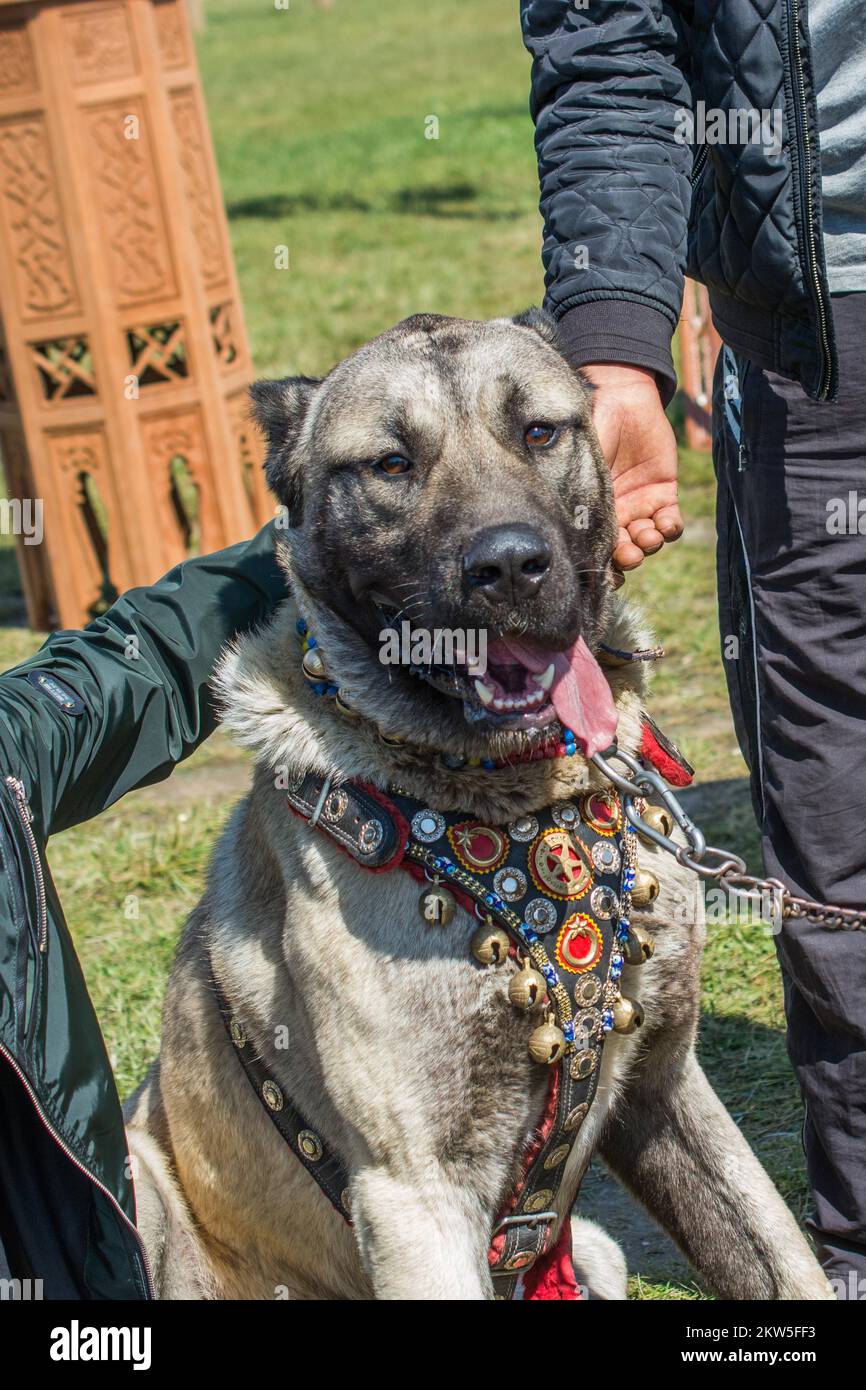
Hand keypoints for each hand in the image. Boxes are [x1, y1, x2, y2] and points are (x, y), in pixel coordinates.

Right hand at [582, 363, 682, 569]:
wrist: (621, 398)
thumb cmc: (593, 428)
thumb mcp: (578, 465)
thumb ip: (577, 496)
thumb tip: (569, 533)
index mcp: (592, 509)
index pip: (596, 546)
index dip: (602, 564)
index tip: (605, 571)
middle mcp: (616, 513)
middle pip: (623, 550)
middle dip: (628, 558)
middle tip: (629, 554)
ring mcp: (640, 505)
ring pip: (647, 540)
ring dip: (648, 544)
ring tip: (648, 535)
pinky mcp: (664, 493)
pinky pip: (671, 522)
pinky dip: (670, 529)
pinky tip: (665, 524)